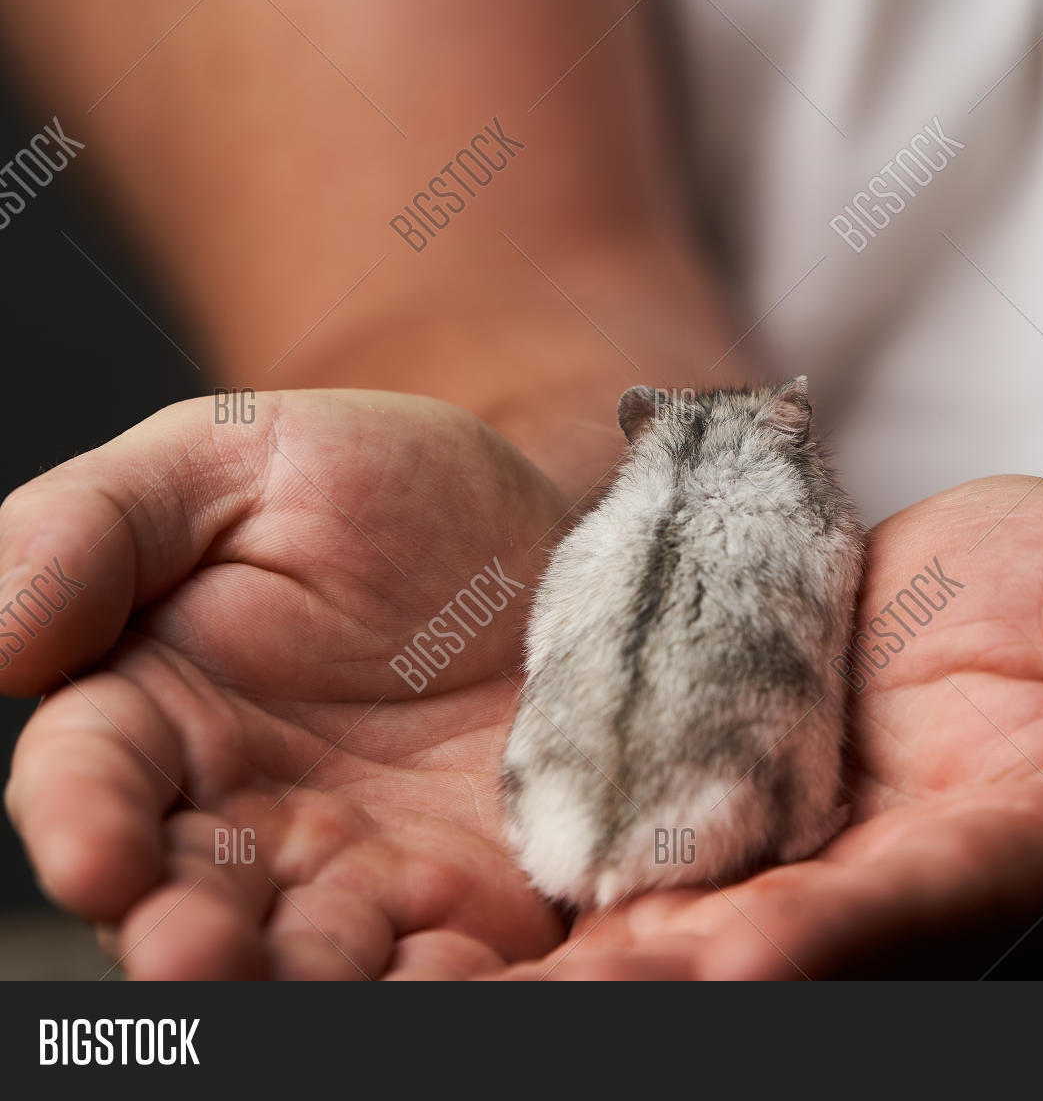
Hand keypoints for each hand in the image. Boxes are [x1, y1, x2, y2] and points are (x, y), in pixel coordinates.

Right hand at [2, 389, 577, 977]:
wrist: (553, 536)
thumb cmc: (381, 489)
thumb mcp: (240, 459)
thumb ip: (97, 530)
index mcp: (160, 716)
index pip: (92, 783)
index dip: (84, 822)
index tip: (100, 857)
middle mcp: (248, 820)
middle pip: (193, 906)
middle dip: (191, 946)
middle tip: (198, 956)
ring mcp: (365, 872)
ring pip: (316, 963)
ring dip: (313, 988)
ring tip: (329, 986)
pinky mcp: (475, 903)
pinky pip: (454, 967)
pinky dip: (453, 986)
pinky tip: (460, 977)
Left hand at [492, 477, 1042, 977]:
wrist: (972, 596)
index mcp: (1031, 863)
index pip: (939, 909)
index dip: (846, 936)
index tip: (746, 956)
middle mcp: (912, 908)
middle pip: (806, 962)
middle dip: (695, 982)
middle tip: (590, 990)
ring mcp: (815, 892)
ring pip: (712, 951)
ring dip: (622, 973)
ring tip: (510, 992)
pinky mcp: (734, 855)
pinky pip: (659, 894)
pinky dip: (590, 926)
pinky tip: (503, 948)